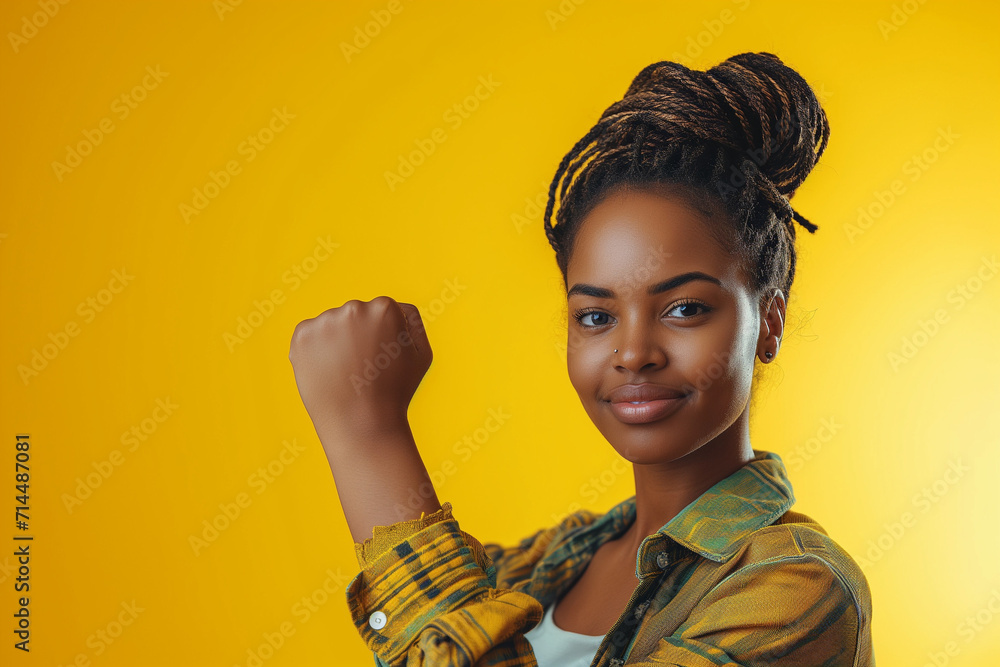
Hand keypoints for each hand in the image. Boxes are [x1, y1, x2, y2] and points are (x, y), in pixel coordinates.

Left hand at [288, 296, 432, 440]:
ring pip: (332, 325)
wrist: (360, 424)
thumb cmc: (396, 392)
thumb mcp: (422, 353)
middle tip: (363, 369)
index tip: (382, 360)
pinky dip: (315, 351)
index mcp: (384, 308)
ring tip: (345, 373)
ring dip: (336, 342)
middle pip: (355, 315)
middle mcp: (353, 308)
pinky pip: (310, 335)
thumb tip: (393, 306)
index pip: (381, 311)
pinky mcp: (302, 335)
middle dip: (358, 336)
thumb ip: (412, 320)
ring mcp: (325, 321)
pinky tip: (328, 371)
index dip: (383, 337)